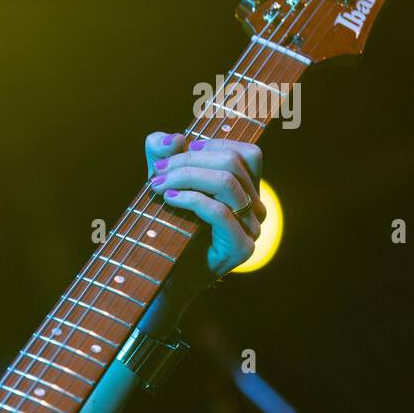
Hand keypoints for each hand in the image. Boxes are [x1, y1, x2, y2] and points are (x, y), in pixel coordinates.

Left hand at [144, 131, 265, 302]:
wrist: (163, 275)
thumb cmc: (165, 225)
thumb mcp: (161, 181)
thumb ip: (162, 154)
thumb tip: (175, 138)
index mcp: (247, 190)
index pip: (248, 154)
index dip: (214, 145)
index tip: (178, 151)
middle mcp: (256, 207)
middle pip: (233, 164)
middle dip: (189, 161)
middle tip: (157, 171)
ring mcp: (253, 228)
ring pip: (227, 184)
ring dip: (187, 177)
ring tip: (158, 185)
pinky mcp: (241, 247)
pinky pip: (220, 212)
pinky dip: (191, 199)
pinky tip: (169, 198)